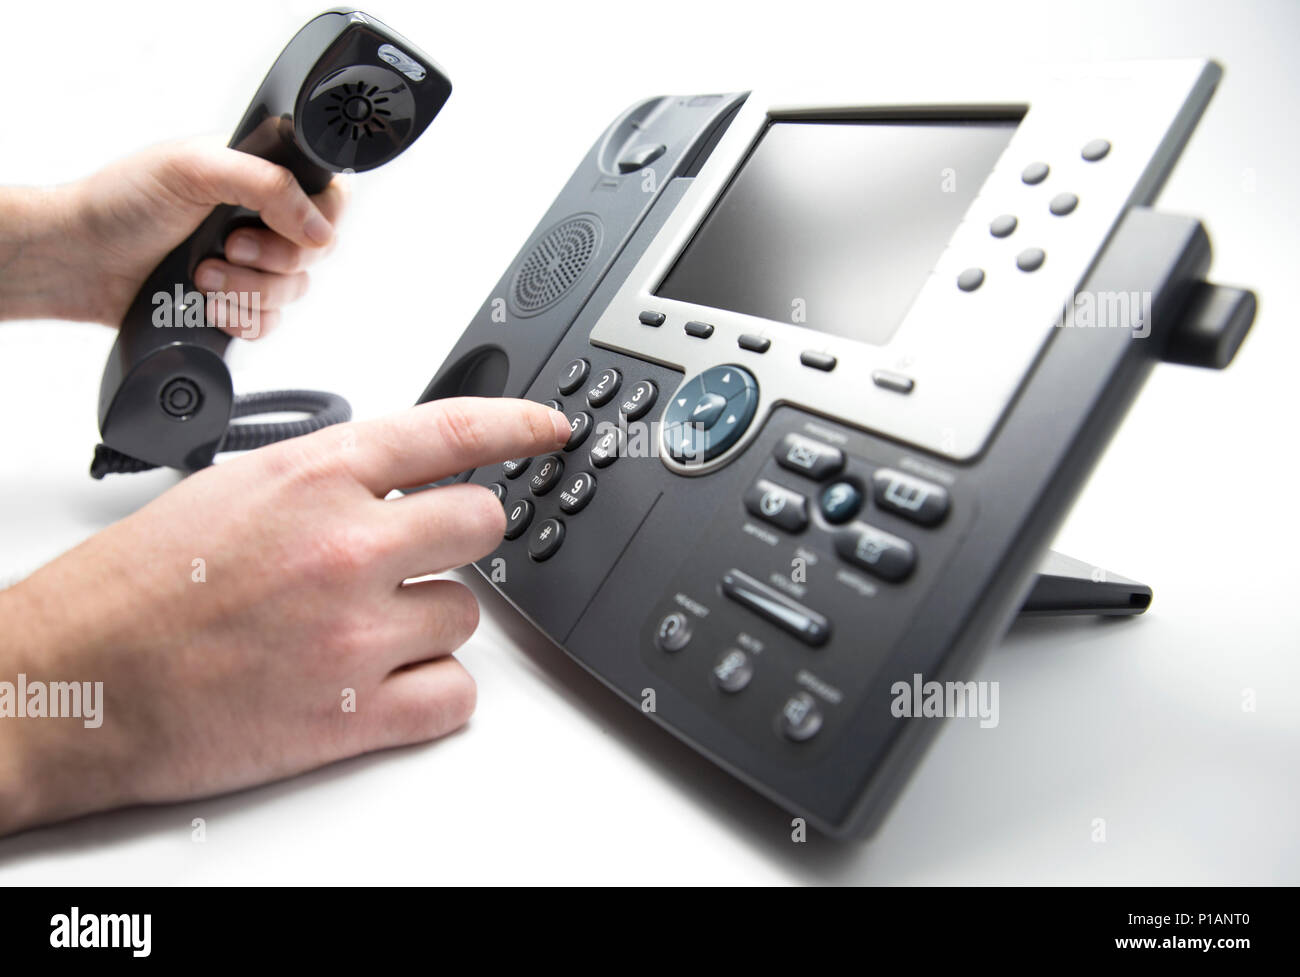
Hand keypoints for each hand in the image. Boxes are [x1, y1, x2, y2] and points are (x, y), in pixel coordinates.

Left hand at [0, 138, 346, 333]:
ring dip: (248, 289)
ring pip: (293, 292)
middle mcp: (261, 221)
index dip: (316, 220)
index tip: (283, 227)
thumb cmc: (122, 202)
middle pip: (313, 254)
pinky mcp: (235, 304)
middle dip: (271, 259)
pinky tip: (211, 306)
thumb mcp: (194, 169)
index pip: (326, 199)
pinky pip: (269, 323)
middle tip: (229, 247)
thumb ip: (266, 185)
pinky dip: (243, 318)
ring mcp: (250, 267)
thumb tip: (319, 229)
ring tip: (203, 276)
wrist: (80, 259)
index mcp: (258, 177)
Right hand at [0, 398, 571, 834]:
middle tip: (409, 560)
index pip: (449, 429)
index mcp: (313, 478)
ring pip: (468, 616)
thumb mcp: (232, 490)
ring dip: (427, 623)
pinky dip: (431, 693)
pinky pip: (456, 695)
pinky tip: (379, 684)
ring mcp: (356, 631)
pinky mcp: (354, 714)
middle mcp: (346, 546)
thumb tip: (396, 484)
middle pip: (482, 524)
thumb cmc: (136, 589)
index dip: (515, 423)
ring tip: (355, 633)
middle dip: (455, 541)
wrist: (70, 684)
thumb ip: (326, 480)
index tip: (549, 428)